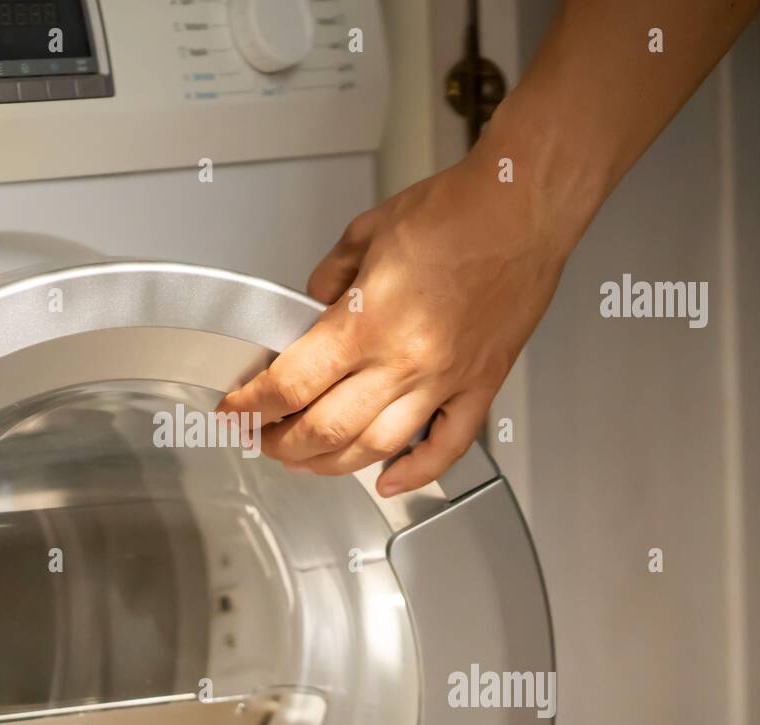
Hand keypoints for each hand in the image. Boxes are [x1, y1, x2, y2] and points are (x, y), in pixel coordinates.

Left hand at [216, 154, 571, 496]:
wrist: (524, 208)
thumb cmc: (456, 212)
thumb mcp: (365, 233)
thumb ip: (327, 280)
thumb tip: (310, 308)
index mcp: (366, 323)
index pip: (290, 384)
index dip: (251, 406)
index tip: (235, 410)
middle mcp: (403, 361)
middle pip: (325, 430)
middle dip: (281, 443)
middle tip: (263, 439)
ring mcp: (443, 380)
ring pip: (376, 449)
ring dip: (331, 465)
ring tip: (306, 460)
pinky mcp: (479, 385)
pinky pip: (446, 447)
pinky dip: (415, 474)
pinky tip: (390, 482)